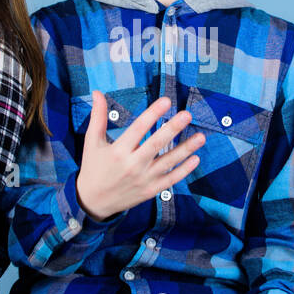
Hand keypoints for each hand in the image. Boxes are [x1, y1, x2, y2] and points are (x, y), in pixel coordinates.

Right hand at [74, 92, 204, 221]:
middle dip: (173, 128)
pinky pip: (171, 179)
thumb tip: (98, 92)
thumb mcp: (92, 142)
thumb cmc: (93, 168)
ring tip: (201, 136)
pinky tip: (195, 158)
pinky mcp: (150, 190)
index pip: (139, 128)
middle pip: (156, 144)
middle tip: (187, 115)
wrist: (93, 202)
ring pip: (168, 162)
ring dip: (186, 149)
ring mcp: (143, 179)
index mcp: (118, 151)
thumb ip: (98, 116)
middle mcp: (132, 165)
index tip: (166, 101)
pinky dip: (184, 170)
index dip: (153, 113)